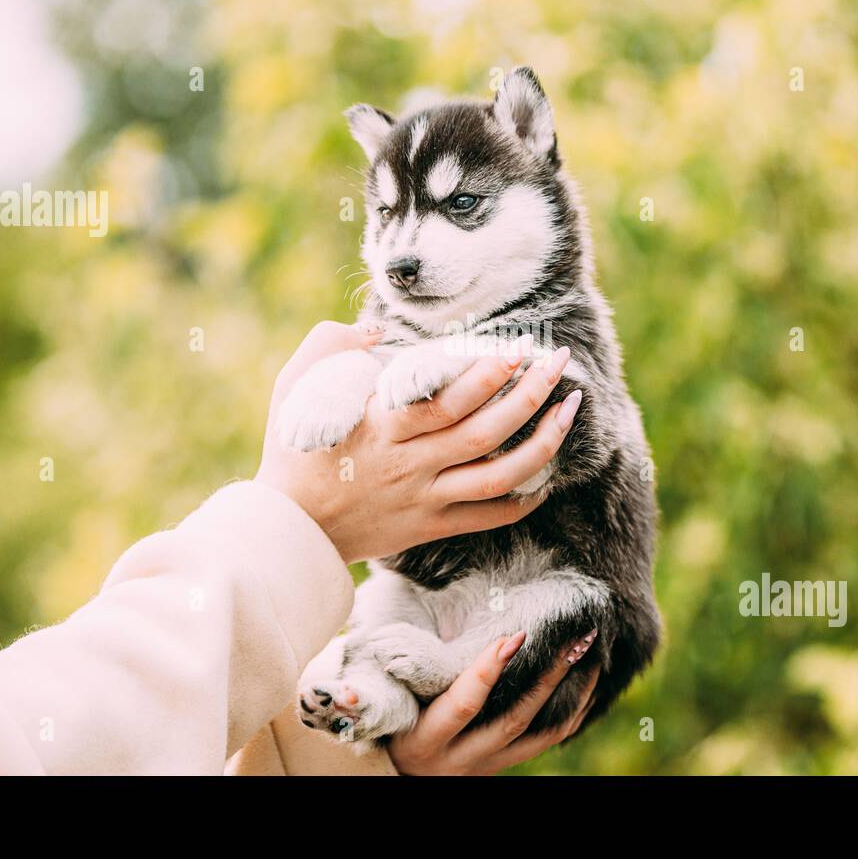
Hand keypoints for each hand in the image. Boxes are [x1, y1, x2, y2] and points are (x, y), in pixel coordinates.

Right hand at [254, 321, 581, 562]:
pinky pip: (489, 517)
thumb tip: (376, 329)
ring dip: (543, 443)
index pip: (446, 399)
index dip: (489, 373)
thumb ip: (331, 344)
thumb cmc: (292, 450)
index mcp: (381, 425)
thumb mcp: (295, 385)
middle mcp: (410, 463)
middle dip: (531, 394)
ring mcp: (425, 497)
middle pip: (485, 431)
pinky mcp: (431, 525)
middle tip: (559, 361)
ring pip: (499, 475)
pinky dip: (524, 499)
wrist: (288, 529)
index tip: (519, 346)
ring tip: (569, 410)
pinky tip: (547, 477)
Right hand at [387, 633, 598, 774]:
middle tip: (573, 640)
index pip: (463, 704)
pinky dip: (569, 714)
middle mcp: (458, 759)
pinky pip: (544, 743)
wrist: (401, 776)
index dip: (488, 671)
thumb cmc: (391, 723)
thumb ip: (415, 670)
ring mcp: (484, 767)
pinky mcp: (502, 768)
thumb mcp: (392, 702)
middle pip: (513, 720)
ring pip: (536, 734)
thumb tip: (433, 606)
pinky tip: (585, 685)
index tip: (515, 635)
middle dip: (547, 679)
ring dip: (568, 695)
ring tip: (588, 656)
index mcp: (425, 739)